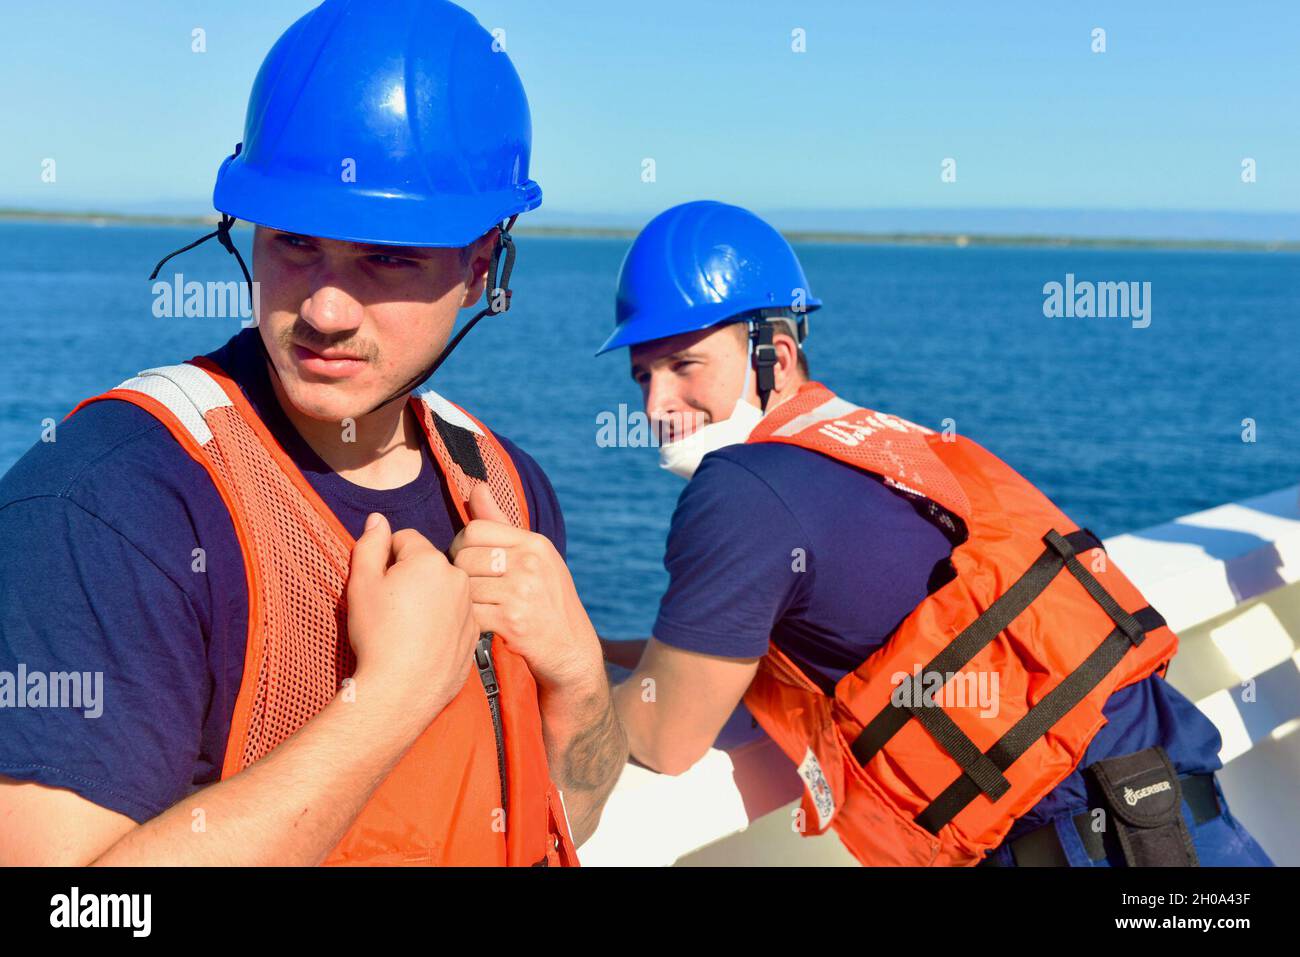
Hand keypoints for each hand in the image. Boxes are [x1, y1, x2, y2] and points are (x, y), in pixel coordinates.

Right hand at [346, 512, 477, 720]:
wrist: (401, 690)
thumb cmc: (378, 636)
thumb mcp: (362, 584)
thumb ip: (370, 545)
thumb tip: (378, 519)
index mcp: (430, 560)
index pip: (406, 539)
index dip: (386, 558)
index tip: (379, 583)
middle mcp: (458, 578)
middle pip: (428, 564)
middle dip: (410, 577)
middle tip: (391, 607)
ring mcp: (470, 607)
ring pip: (444, 590)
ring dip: (428, 598)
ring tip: (407, 627)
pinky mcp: (475, 633)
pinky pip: (455, 616)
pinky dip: (442, 622)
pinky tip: (423, 641)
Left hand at [449, 485, 602, 692]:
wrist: (572, 653)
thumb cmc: (548, 602)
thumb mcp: (534, 559)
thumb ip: (501, 524)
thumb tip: (476, 488)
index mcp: (534, 543)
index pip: (475, 529)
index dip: (461, 546)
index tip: (467, 563)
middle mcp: (530, 563)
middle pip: (464, 557)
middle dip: (459, 576)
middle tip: (468, 591)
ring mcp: (523, 592)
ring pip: (464, 587)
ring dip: (463, 602)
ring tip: (477, 609)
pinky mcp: (513, 622)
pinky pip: (470, 614)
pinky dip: (470, 623)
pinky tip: (481, 626)